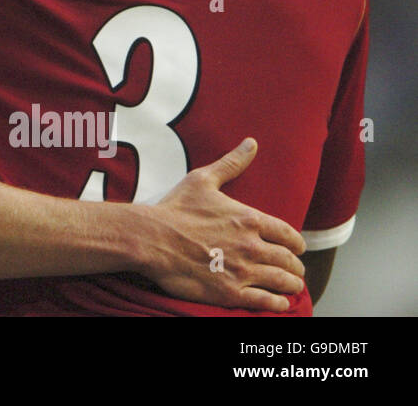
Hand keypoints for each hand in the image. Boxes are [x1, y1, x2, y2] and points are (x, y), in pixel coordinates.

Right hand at [139, 138, 305, 311]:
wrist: (151, 239)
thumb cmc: (175, 209)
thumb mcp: (202, 180)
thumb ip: (231, 163)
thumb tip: (251, 143)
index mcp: (249, 219)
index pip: (288, 235)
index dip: (296, 243)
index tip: (296, 248)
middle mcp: (252, 246)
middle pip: (289, 260)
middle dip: (295, 265)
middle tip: (293, 269)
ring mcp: (243, 271)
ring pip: (283, 281)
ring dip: (291, 284)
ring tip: (290, 285)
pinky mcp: (231, 293)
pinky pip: (267, 302)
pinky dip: (278, 304)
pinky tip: (278, 302)